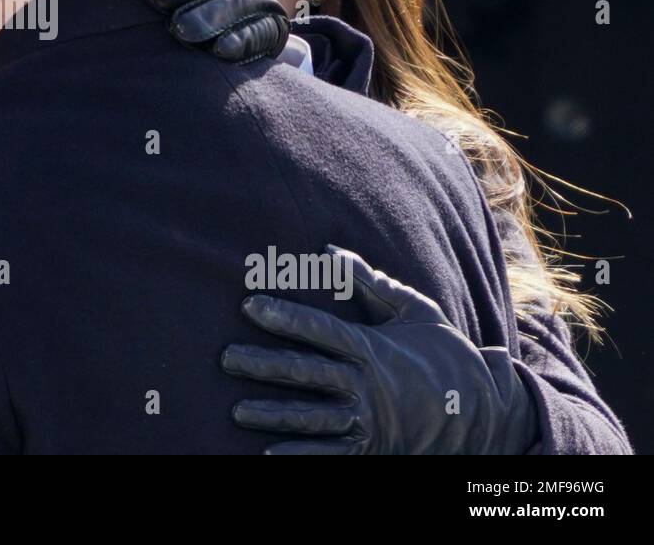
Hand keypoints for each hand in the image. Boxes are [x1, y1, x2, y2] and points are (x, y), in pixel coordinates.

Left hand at [220, 245, 538, 454]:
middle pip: (304, 373)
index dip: (283, 316)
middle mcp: (364, 385)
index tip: (250, 305)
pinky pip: (330, 454)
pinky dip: (301, 457)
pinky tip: (270, 455)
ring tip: (237, 411)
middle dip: (262, 365)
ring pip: (310, 417)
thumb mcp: (414, 310)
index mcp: (371, 347)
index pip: (318, 329)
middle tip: (225, 358)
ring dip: (272, 415)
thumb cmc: (443, 354)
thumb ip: (370, 282)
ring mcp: (366, 420)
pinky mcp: (370, 447)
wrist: (483, 414)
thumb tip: (329, 251)